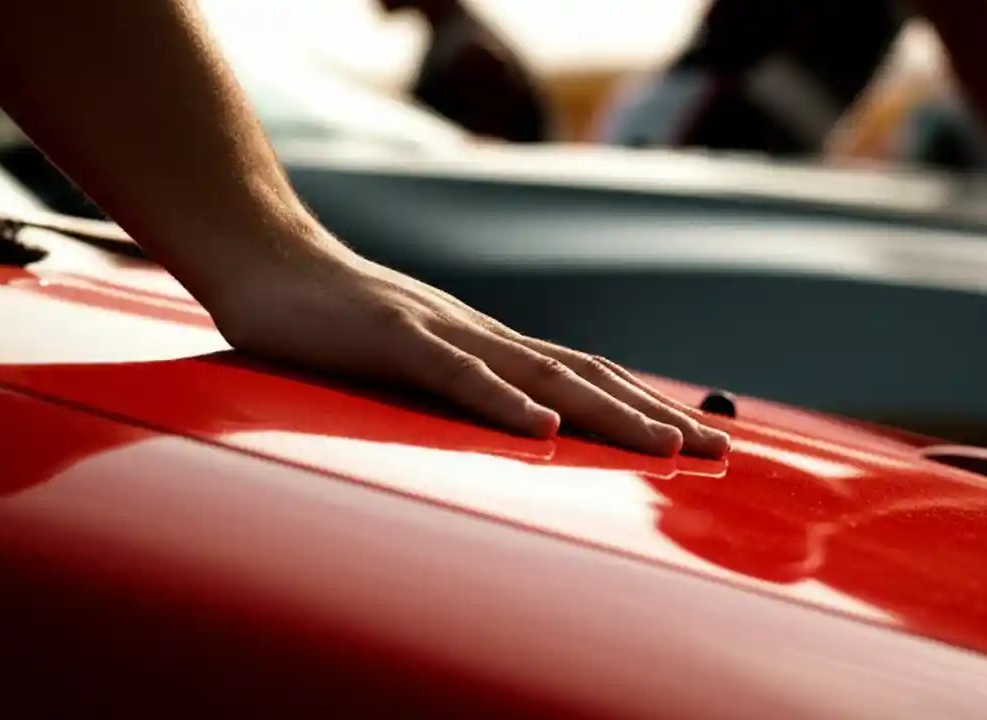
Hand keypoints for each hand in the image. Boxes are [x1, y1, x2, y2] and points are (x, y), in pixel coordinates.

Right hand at [207, 236, 730, 457]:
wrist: (267, 260)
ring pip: (540, 375)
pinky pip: (455, 375)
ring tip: (665, 447)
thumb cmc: (336, 321)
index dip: (644, 408)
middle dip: (654, 416)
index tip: (698, 443)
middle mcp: (481, 335)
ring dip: (607, 412)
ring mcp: (440, 332)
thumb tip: (509, 426)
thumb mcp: (412, 361)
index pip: (585, 378)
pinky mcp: (391, 338)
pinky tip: (544, 430)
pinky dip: (502, 403)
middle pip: (586, 377)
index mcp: (488, 345)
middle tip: (719, 451)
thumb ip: (457, 389)